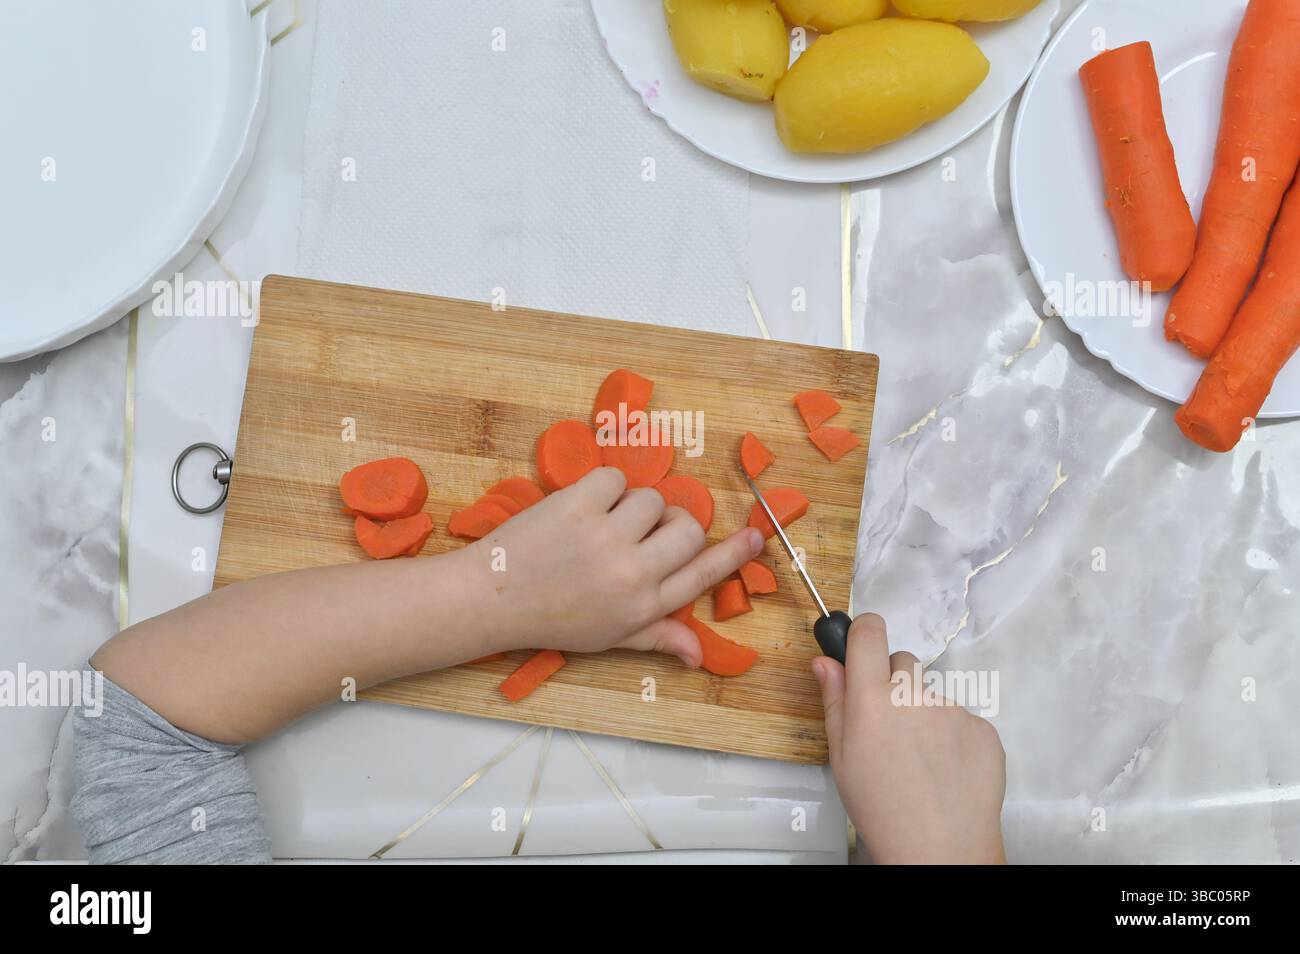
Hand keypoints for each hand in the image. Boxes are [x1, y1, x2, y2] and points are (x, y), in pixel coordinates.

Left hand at [463, 467, 763, 665]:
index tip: (756, 537)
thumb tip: (700, 654)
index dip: (734, 554)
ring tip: (604, 524)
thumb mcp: (609, 638)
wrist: (493, 598)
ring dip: (633, 505)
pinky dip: (604, 487)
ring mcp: (606, 536)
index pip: (703, 575)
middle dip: (671, 525)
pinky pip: (615, 477)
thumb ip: (658, 637)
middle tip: (642, 533)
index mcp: (644, 606)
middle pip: (687, 528)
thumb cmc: (553, 620)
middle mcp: (633, 572)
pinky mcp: (578, 505)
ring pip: (651, 499)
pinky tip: (584, 507)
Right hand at [812, 614, 1006, 863]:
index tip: (863, 644)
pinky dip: (953, 738)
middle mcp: (914, 695)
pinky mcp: (984, 729)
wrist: (940, 848)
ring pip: (932, 696)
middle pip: (903, 663)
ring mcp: (954, 710)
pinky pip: (962, 719)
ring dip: (924, 715)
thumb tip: (825, 662)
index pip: (870, 632)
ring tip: (919, 760)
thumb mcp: (841, 756)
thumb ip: (834, 701)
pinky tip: (945, 770)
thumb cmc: (882, 808)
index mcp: (873, 698)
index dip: (865, 633)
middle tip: (889, 726)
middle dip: (893, 682)